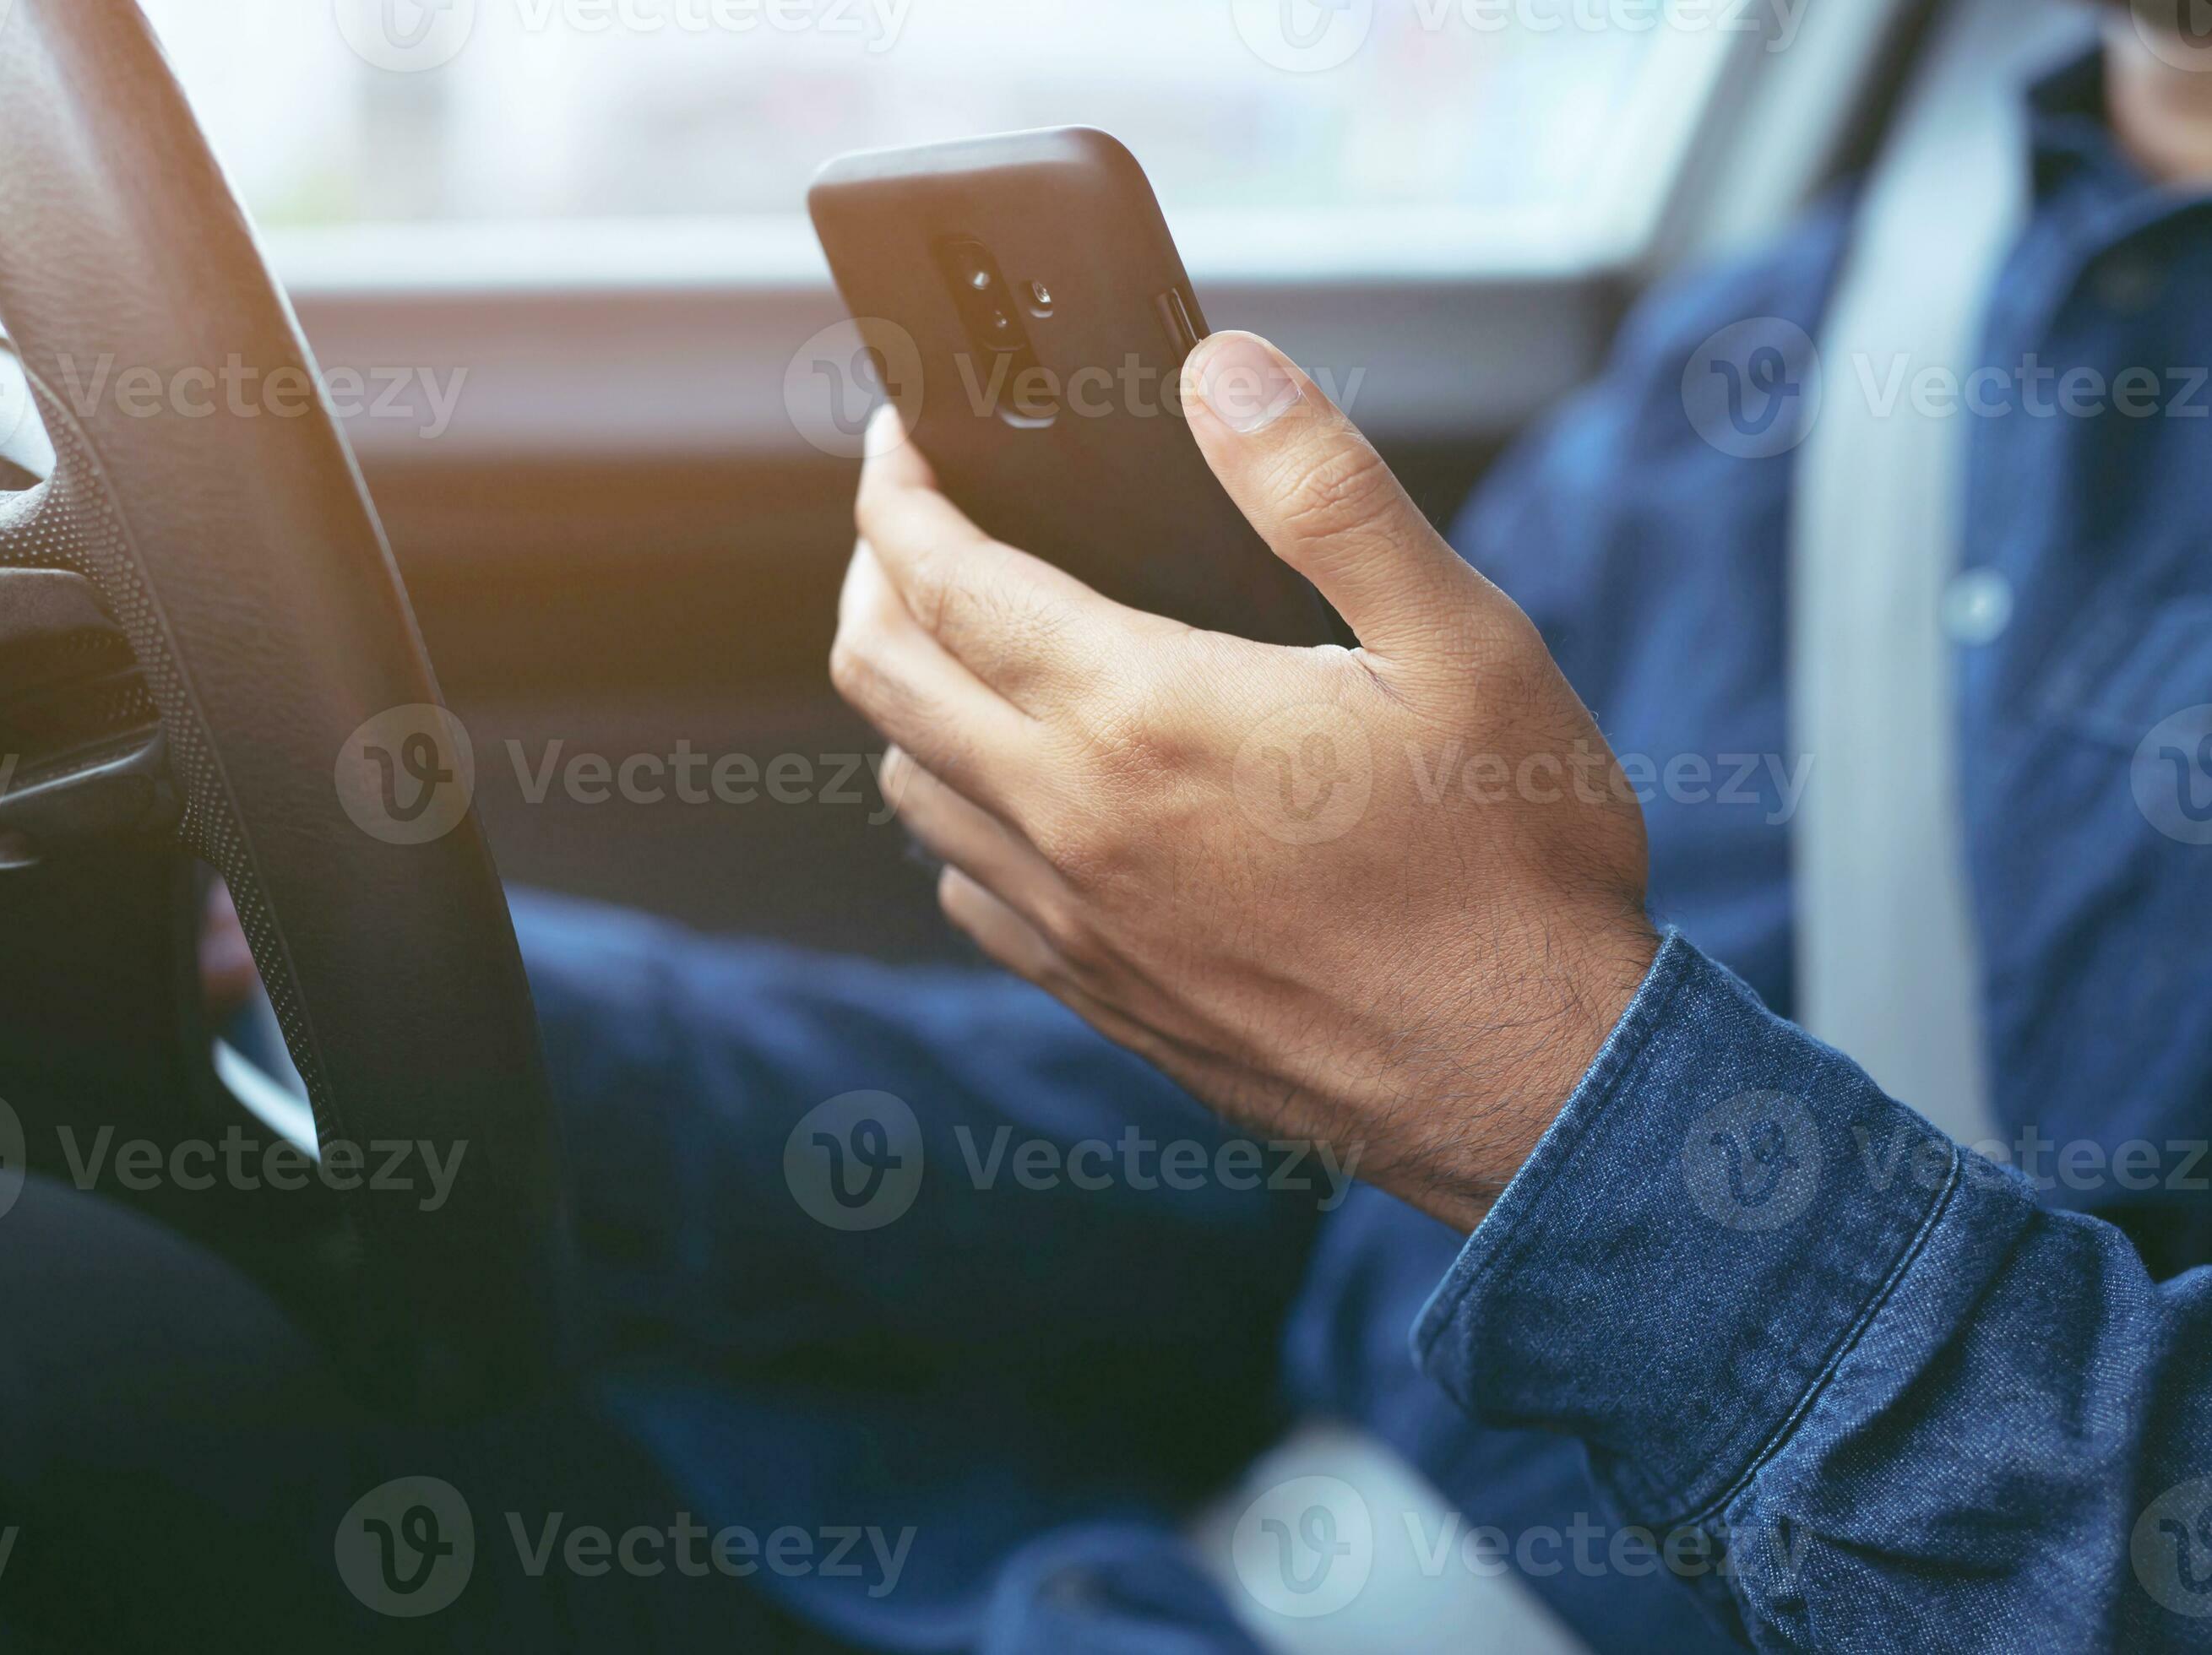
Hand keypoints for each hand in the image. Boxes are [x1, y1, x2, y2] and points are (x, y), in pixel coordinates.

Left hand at [830, 331, 1658, 1230]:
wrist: (1528, 1078)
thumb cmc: (1509, 863)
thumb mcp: (1457, 641)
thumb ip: (1323, 493)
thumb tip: (1223, 374)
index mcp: (1141, 715)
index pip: (942, 576)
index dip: (896, 489)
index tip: (905, 441)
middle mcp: (1072, 820)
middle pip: (880, 673)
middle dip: (871, 573)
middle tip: (916, 522)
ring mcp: (1074, 920)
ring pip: (910, 784)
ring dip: (910, 695)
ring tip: (968, 642)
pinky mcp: (1098, 992)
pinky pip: (966, 891)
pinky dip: (959, 816)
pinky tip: (1024, 790)